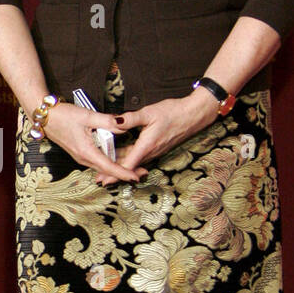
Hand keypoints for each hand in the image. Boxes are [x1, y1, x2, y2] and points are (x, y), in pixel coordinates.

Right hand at [40, 101, 145, 183]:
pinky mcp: (82, 153)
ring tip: (138, 165)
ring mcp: (82, 157)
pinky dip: (112, 160)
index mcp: (86, 152)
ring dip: (120, 166)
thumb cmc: (64, 116)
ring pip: (105, 166)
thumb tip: (124, 126)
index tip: (137, 177)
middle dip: (127, 172)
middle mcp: (84, 158)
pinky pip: (100, 160)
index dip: (124, 173)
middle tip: (144, 171)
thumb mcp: (87, 116)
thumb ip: (107, 121)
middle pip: (109, 170)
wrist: (45, 117)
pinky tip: (123, 156)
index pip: (109, 167)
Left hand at [96, 89, 219, 184]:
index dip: (114, 173)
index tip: (103, 180)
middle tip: (99, 179)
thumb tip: (116, 122)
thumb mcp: (150, 112)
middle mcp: (151, 152)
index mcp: (147, 146)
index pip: (128, 165)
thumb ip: (131, 118)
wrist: (193, 114)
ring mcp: (155, 151)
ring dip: (121, 168)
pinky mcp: (157, 148)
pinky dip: (129, 160)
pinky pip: (140, 157)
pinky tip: (121, 157)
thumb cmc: (174, 112)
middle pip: (129, 167)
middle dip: (114, 174)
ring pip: (134, 162)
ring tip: (106, 172)